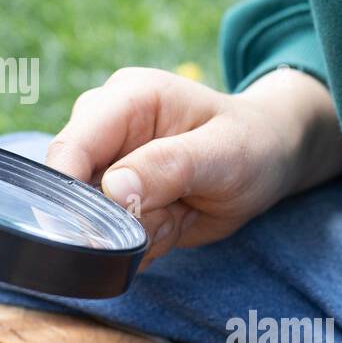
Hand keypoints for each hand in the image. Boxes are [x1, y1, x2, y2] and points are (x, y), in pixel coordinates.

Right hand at [45, 66, 341, 267]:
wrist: (270, 159)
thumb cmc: (251, 143)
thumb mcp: (223, 153)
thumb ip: (168, 166)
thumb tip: (112, 190)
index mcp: (126, 99)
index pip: (71, 146)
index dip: (71, 189)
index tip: (101, 226)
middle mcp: (106, 131)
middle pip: (73, 191)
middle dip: (122, 217)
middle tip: (172, 210)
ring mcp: (107, 168)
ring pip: (94, 222)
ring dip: (140, 232)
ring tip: (181, 210)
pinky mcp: (115, 200)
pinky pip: (111, 239)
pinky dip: (144, 243)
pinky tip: (174, 222)